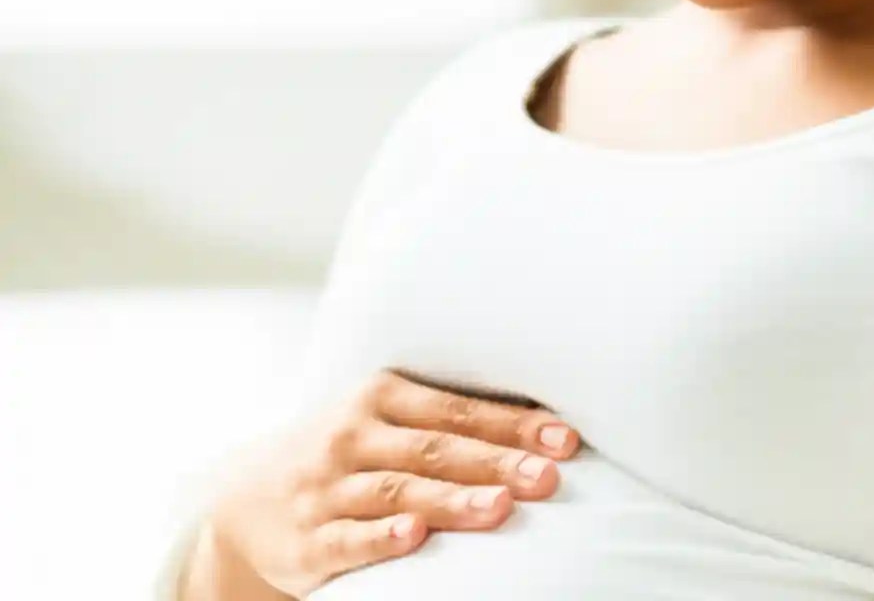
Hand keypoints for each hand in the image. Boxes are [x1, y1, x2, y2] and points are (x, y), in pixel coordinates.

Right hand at [190, 370, 580, 598]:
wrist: (243, 499)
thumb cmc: (344, 451)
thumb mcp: (383, 419)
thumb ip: (449, 420)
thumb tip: (542, 426)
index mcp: (379, 399)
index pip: (457, 410)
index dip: (512, 424)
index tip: (564, 439)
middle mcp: (353, 437)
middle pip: (435, 449)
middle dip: (495, 462)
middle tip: (546, 476)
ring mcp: (329, 489)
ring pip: (397, 492)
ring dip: (451, 500)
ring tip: (500, 507)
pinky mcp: (310, 541)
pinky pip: (350, 539)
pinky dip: (383, 538)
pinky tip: (416, 538)